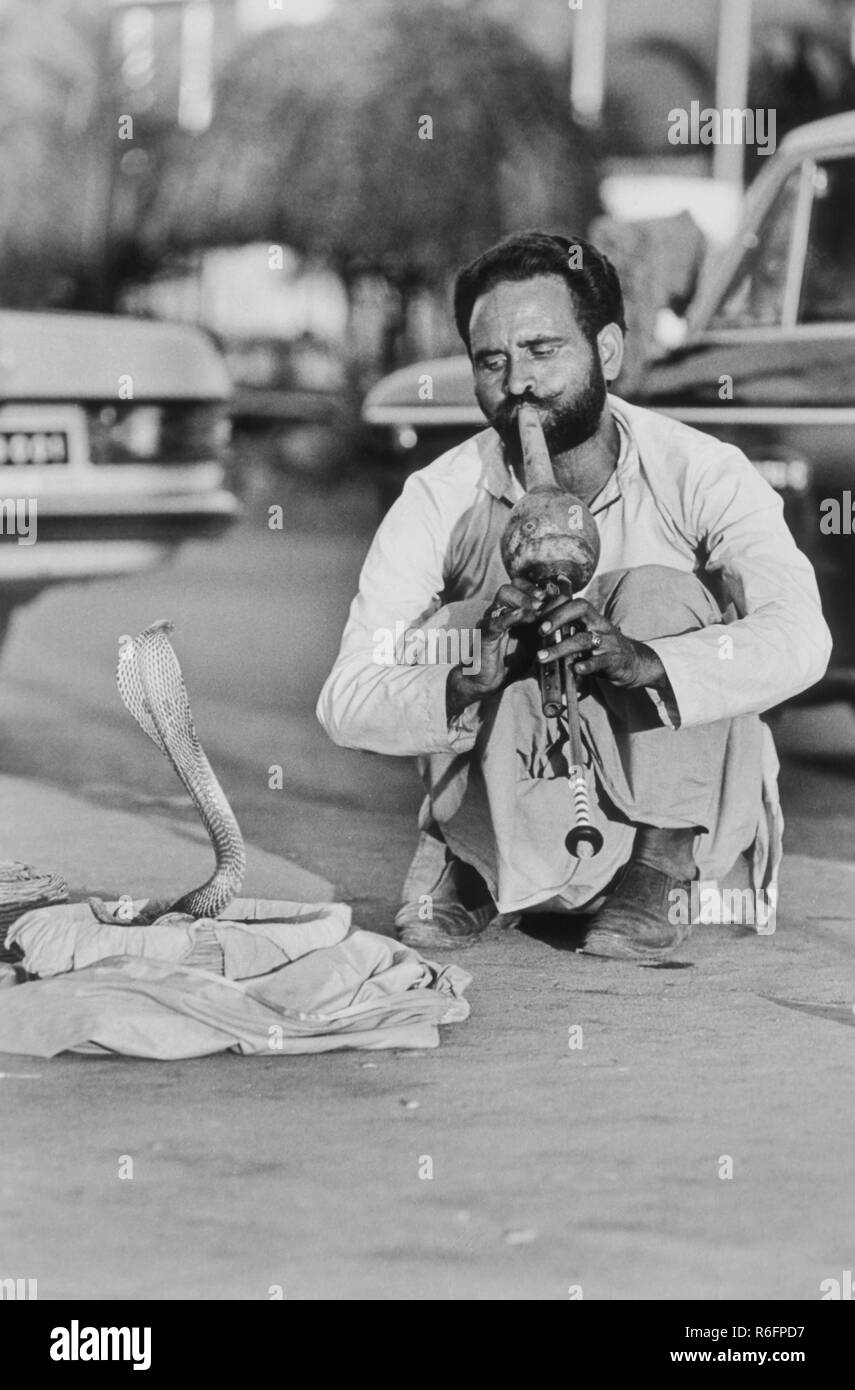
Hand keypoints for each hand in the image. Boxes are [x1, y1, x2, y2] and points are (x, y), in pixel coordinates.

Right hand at [446, 578, 545, 717]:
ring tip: (538, 608)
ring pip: (504, 595)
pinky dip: (510, 616)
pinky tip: (524, 616)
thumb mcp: (534, 644)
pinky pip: (496, 621)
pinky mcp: (485, 635)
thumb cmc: (510, 662)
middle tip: (546, 598)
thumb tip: (570, 620)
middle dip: (531, 589)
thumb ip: (547, 630)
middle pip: (513, 585)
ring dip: (524, 599)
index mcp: (511, 611)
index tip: (555, 594)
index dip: (538, 587)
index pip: (522, 587)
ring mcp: (491, 620)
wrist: (487, 682)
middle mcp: (499, 611)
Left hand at [536, 594, 666, 690]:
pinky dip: (586, 665)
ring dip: (560, 648)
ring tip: (542, 657)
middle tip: (540, 631)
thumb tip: (548, 605)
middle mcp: (600, 625)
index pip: (576, 602)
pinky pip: (599, 662)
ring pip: (583, 640)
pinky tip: (575, 669)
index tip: (539, 618)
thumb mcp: (589, 632)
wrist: (634, 664)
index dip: (557, 606)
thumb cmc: (603, 647)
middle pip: (581, 611)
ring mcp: (608, 643)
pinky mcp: (614, 661)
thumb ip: (570, 623)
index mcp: (593, 617)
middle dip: (558, 618)